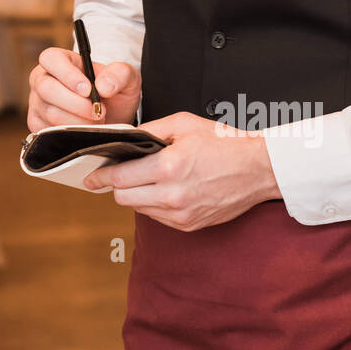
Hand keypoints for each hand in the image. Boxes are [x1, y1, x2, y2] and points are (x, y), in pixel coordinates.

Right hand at [27, 47, 140, 131]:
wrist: (113, 117)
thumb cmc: (114, 92)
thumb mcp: (127, 78)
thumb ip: (120, 74)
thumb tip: (103, 86)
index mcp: (60, 60)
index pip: (51, 59)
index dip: (68, 74)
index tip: (88, 90)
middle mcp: (43, 79)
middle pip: (46, 89)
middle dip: (76, 104)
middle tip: (99, 112)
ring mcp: (37, 103)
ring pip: (50, 113)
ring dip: (78, 121)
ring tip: (97, 121)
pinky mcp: (37, 124)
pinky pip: (47, 132)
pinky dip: (70, 134)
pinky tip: (85, 131)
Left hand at [81, 111, 280, 229]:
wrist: (259, 169)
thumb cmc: (225, 143)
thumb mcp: (184, 124)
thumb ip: (149, 130)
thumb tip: (122, 138)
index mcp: (169, 167)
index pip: (119, 179)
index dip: (101, 176)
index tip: (91, 176)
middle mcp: (172, 195)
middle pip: (123, 198)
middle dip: (117, 186)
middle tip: (121, 173)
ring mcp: (181, 214)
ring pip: (138, 209)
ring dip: (136, 195)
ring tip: (150, 178)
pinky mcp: (189, 225)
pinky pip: (157, 217)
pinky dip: (155, 204)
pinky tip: (168, 189)